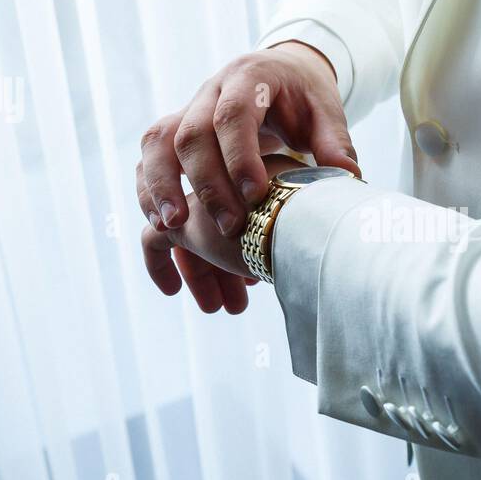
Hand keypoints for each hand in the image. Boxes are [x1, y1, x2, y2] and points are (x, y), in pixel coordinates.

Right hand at [136, 40, 358, 238]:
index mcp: (251, 78)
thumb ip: (334, 141)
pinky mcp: (175, 129)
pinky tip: (160, 222)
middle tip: (229, 227)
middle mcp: (211, 89)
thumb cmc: (305, 97)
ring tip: (172, 227)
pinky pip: (150, 155)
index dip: (240, 155)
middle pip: (192, 133)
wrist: (281, 74)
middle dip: (207, 183)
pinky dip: (149, 187)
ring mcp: (188, 108)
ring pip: (159, 142)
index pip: (234, 113)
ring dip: (162, 185)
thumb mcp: (326, 111)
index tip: (254, 195)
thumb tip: (348, 177)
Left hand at [140, 155, 302, 312]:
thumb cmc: (326, 228)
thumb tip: (303, 255)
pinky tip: (171, 290)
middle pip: (216, 226)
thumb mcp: (318, 222)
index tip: (259, 276)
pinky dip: (160, 266)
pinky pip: (154, 239)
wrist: (305, 222)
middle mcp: (229, 178)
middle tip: (239, 301)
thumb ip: (304, 230)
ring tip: (219, 307)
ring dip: (203, 275)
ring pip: (190, 237)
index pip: (244, 209)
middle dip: (225, 268)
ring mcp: (202, 196)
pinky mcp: (177, 218)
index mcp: (266, 172)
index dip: (248, 245)